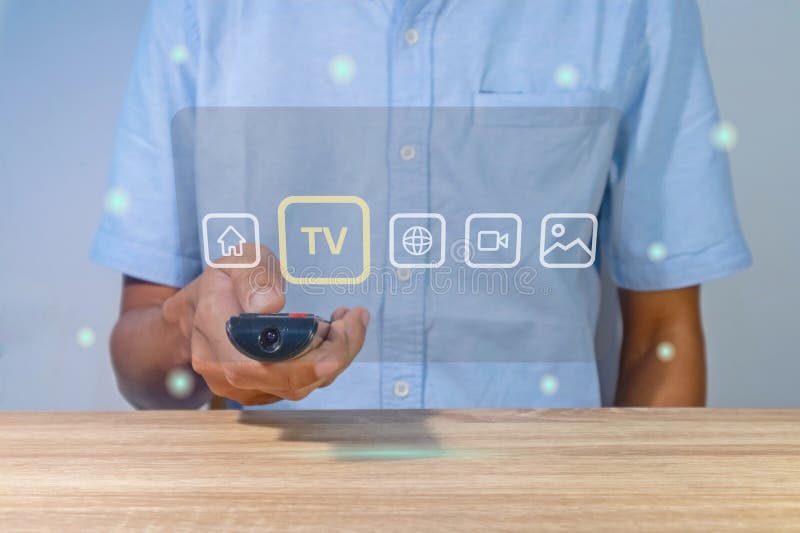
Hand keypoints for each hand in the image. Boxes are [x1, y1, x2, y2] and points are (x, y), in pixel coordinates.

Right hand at [161, 244, 369, 404]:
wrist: (199, 312)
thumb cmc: (224, 282)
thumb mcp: (236, 260)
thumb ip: (253, 276)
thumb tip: (270, 305)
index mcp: (213, 330)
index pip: (257, 362)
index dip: (302, 360)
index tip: (337, 332)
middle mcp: (222, 369)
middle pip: (288, 379)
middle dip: (334, 352)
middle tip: (356, 319)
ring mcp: (240, 387)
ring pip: (300, 386)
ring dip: (335, 356)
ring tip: (348, 321)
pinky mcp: (259, 392)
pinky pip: (300, 385)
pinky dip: (326, 363)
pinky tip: (335, 335)